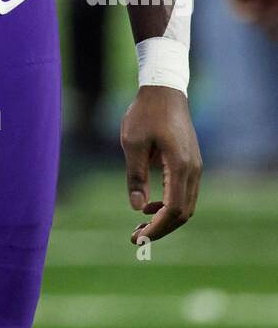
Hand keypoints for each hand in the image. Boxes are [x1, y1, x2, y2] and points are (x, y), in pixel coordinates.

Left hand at [120, 86, 201, 244]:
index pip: (173, 209)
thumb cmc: (145, 113)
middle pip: (182, 213)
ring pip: (186, 205)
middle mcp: (193, 169)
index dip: (157, 228)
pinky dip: (169, 205)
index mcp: (179, 165)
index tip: (138, 238)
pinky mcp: (191, 163)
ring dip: (165, 219)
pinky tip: (149, 205)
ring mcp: (195, 167)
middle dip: (161, 229)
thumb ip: (135, 176)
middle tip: (136, 237)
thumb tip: (137, 208)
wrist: (163, 90)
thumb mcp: (132, 143)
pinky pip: (185, 193)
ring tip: (140, 225)